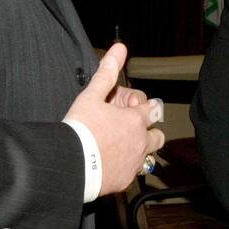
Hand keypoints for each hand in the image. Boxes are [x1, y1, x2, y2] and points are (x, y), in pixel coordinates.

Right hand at [63, 42, 164, 195]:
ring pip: (150, 156)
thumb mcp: (91, 96)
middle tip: (127, 129)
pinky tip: (112, 164)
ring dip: (141, 150)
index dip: (141, 106)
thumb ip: (107, 73)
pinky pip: (134, 173)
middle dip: (148, 131)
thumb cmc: (80, 129)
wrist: (70, 164)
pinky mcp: (126, 180)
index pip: (153, 109)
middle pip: (158, 135)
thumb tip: (120, 48)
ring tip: (121, 147)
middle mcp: (141, 142)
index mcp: (136, 120)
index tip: (127, 106)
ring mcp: (135, 162)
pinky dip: (127, 167)